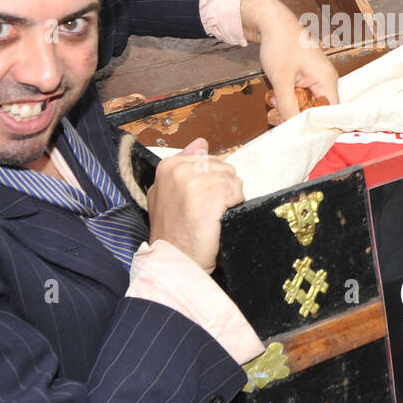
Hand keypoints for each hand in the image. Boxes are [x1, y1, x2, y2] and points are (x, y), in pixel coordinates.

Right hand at [147, 137, 243, 272]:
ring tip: (212, 216)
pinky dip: (233, 207)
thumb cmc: (174, 233)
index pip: (208, 159)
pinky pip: (235, 192)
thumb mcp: (167, 194)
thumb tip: (200, 142)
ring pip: (232, 180)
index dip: (212, 181)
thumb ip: (184, 166)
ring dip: (229, 199)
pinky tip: (218, 219)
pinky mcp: (208, 197)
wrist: (174, 260)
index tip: (199, 199)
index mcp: (168, 166)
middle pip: (223, 168)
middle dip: (223, 189)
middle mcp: (178, 170)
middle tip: (207, 211)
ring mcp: (192, 182)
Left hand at [240, 0, 339, 120]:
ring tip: (273, 102)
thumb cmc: (280, 44)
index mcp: (327, 79)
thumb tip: (292, 126)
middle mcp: (325, 80)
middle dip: (297, 115)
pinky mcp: (306, 77)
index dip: (316, 125)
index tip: (300, 134)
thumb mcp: (281, 78)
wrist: (272, 22)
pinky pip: (300, 95)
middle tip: (277, 116)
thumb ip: (287, 105)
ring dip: (289, 107)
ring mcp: (316, 78)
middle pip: (317, 110)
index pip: (330, 112)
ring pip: (306, 103)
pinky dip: (288, 98)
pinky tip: (274, 95)